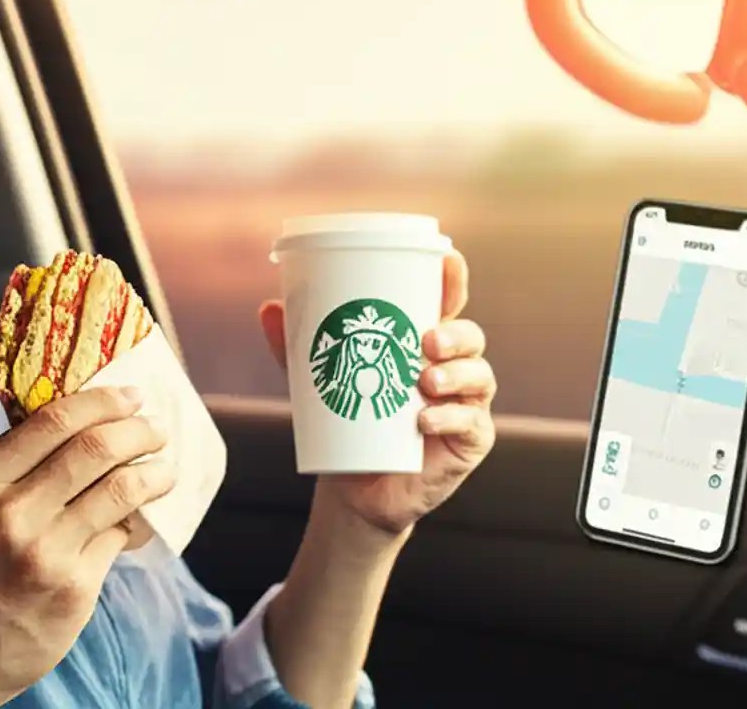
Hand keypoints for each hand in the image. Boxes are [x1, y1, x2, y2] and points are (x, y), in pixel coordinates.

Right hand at [0, 388, 172, 706]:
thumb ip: (5, 470)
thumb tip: (71, 430)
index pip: (53, 421)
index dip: (102, 401)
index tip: (130, 397)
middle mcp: (9, 512)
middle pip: (95, 448)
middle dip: (138, 431)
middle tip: (155, 430)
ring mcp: (44, 552)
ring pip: (120, 490)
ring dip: (153, 473)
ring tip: (164, 470)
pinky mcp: (73, 588)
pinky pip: (117, 538)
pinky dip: (134, 522)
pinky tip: (138, 520)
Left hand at [258, 250, 496, 535]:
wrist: (356, 486)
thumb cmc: (348, 421)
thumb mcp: (321, 380)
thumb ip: (296, 347)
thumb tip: (269, 308)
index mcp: (422, 343)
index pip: (446, 304)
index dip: (452, 281)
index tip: (447, 261)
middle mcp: (452, 368)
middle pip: (470, 336)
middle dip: (455, 332)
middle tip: (427, 339)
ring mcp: (465, 403)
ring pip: (477, 375)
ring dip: (455, 374)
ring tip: (425, 381)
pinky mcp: (469, 440)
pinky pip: (470, 423)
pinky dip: (450, 418)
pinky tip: (425, 420)